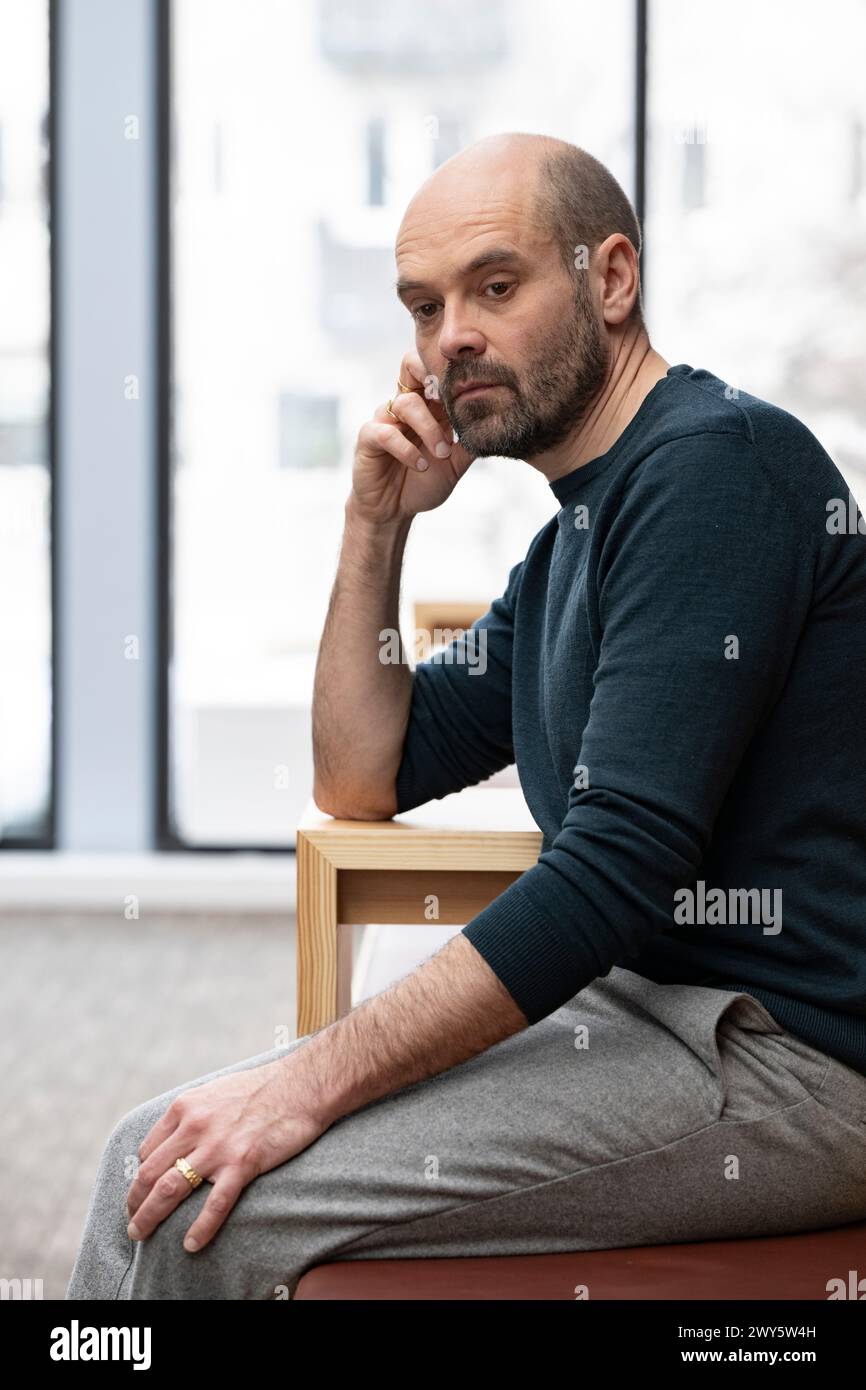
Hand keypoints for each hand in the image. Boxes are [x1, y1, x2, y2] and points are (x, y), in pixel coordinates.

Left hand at [126, 1056, 326, 1253]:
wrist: (301, 1086)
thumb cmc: (262, 1088)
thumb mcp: (216, 1091)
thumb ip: (195, 1113)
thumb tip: (180, 1136)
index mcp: (185, 1106)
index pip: (149, 1149)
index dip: (143, 1174)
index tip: (145, 1189)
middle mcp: (194, 1126)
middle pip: (149, 1172)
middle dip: (134, 1201)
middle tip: (132, 1221)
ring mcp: (217, 1147)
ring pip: (169, 1189)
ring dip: (149, 1217)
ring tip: (140, 1233)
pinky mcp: (242, 1163)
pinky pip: (214, 1204)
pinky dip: (200, 1228)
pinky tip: (191, 1244)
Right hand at [350, 349, 473, 524]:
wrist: (394, 510)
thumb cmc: (422, 483)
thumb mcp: (455, 465)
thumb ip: (471, 444)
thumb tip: (496, 426)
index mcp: (427, 406)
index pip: (434, 372)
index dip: (451, 372)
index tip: (471, 388)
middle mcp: (405, 407)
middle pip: (410, 365)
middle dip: (430, 374)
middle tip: (450, 400)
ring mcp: (386, 420)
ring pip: (406, 403)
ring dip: (429, 428)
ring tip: (442, 453)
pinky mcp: (369, 438)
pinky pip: (387, 433)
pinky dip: (408, 450)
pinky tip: (422, 465)